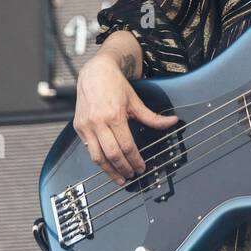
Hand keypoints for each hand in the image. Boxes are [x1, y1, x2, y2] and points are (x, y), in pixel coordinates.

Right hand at [74, 54, 178, 186]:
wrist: (95, 72)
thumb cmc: (115, 85)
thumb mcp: (136, 101)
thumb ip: (153, 117)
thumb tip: (172, 122)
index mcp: (115, 115)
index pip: (127, 146)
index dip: (135, 160)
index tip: (141, 168)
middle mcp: (98, 122)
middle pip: (112, 155)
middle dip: (123, 169)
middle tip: (131, 176)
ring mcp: (86, 125)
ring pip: (97, 156)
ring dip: (108, 171)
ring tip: (119, 178)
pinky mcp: (78, 127)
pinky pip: (88, 149)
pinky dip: (98, 160)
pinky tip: (107, 165)